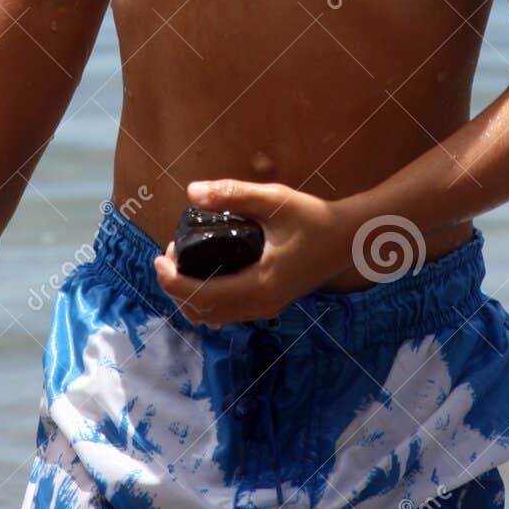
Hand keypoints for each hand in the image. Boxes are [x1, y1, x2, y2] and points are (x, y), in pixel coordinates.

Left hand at [153, 178, 352, 326]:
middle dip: (177, 287)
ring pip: (215, 317)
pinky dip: (207, 298)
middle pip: (203, 312)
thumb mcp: (274, 200)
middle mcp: (260, 305)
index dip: (173, 281)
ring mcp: (266, 308)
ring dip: (191, 295)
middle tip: (171, 253)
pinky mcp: (270, 303)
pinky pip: (228, 312)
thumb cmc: (313, 218)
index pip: (203, 296)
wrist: (349, 238)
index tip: (159, 257)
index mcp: (259, 285)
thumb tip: (192, 191)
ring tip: (183, 261)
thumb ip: (233, 193)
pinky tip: (206, 272)